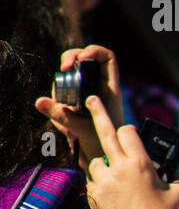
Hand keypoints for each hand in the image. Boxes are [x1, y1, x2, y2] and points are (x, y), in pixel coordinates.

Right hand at [34, 45, 126, 168]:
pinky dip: (57, 102)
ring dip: (61, 87)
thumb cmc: (100, 143)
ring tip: (65, 108)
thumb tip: (40, 100)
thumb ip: (61, 114)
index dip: (94, 51)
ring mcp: (85, 92)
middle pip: (84, 59)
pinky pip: (62, 93)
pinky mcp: (74, 101)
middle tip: (63, 68)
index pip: (106, 58)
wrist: (101, 157)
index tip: (81, 59)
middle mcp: (98, 87)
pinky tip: (63, 123)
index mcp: (109, 88)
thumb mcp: (80, 127)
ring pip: (70, 76)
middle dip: (70, 59)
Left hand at [83, 95, 178, 208]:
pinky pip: (93, 181)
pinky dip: (101, 183)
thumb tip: (177, 171)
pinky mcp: (95, 194)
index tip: (129, 133)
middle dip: (98, 112)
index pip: (129, 132)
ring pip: (97, 162)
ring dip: (105, 165)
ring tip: (116, 179)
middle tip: (91, 98)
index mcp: (141, 162)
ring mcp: (105, 181)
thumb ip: (178, 176)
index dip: (129, 131)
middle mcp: (121, 168)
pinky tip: (113, 194)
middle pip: (106, 133)